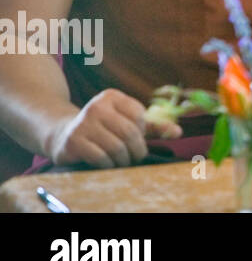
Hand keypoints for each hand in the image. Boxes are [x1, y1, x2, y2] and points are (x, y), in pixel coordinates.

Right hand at [45, 89, 180, 168]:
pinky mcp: (73, 141)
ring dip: (123, 159)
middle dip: (137, 149)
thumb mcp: (127, 121)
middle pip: (129, 132)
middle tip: (136, 157)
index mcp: (112, 96)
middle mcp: (96, 106)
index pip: (139, 115)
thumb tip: (178, 132)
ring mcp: (83, 123)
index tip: (137, 137)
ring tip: (122, 161)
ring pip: (116, 147)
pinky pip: (100, 157)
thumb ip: (154, 125)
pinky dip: (108, 164)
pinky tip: (107, 163)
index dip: (142, 131)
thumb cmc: (104, 128)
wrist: (64, 134)